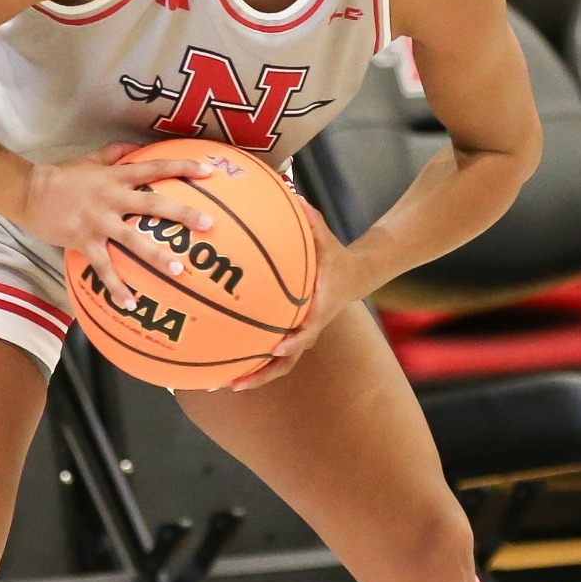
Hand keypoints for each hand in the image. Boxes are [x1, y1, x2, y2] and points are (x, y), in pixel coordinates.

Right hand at [21, 143, 217, 311]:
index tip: (209, 171)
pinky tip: (131, 303)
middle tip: (207, 225)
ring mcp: (98, 221)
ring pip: (132, 240)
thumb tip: (139, 147)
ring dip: (156, 255)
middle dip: (181, 214)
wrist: (30, 193)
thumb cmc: (63, 176)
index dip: (182, 167)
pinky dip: (117, 286)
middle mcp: (112, 198)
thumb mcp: (92, 159)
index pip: (155, 168)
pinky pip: (104, 267)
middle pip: (152, 205)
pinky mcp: (84, 242)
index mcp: (117, 177)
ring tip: (178, 270)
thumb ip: (117, 153)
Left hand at [226, 198, 364, 390]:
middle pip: (288, 359)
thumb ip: (311, 220)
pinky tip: (227, 367)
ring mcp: (301, 335)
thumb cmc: (337, 257)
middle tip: (236, 382)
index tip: (275, 348)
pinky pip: (273, 355)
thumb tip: (295, 196)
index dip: (293, 341)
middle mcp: (309, 327)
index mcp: (320, 308)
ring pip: (279, 365)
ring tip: (224, 385)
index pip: (308, 329)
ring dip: (254, 377)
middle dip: (262, 373)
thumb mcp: (327, 238)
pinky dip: (253, 364)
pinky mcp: (292, 335)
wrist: (356, 277)